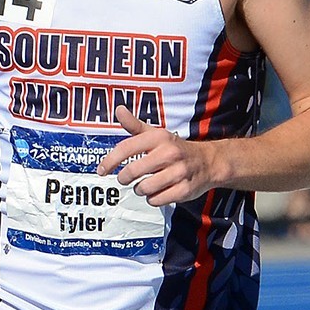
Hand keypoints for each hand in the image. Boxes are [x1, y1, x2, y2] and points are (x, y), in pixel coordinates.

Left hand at [96, 106, 214, 205]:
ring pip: (143, 189)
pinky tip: (159, 191)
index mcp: (159, 137)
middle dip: (125, 178)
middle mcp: (169, 153)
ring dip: (140, 189)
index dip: (110, 160)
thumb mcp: (156, 134)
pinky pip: (157, 200)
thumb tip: (118, 109)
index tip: (101, 170)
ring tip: (146, 183)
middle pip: (133, 172)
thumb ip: (134, 124)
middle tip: (126, 177)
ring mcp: (178, 172)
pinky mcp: (184, 190)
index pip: (126, 148)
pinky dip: (153, 198)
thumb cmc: (175, 148)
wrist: (208, 162)